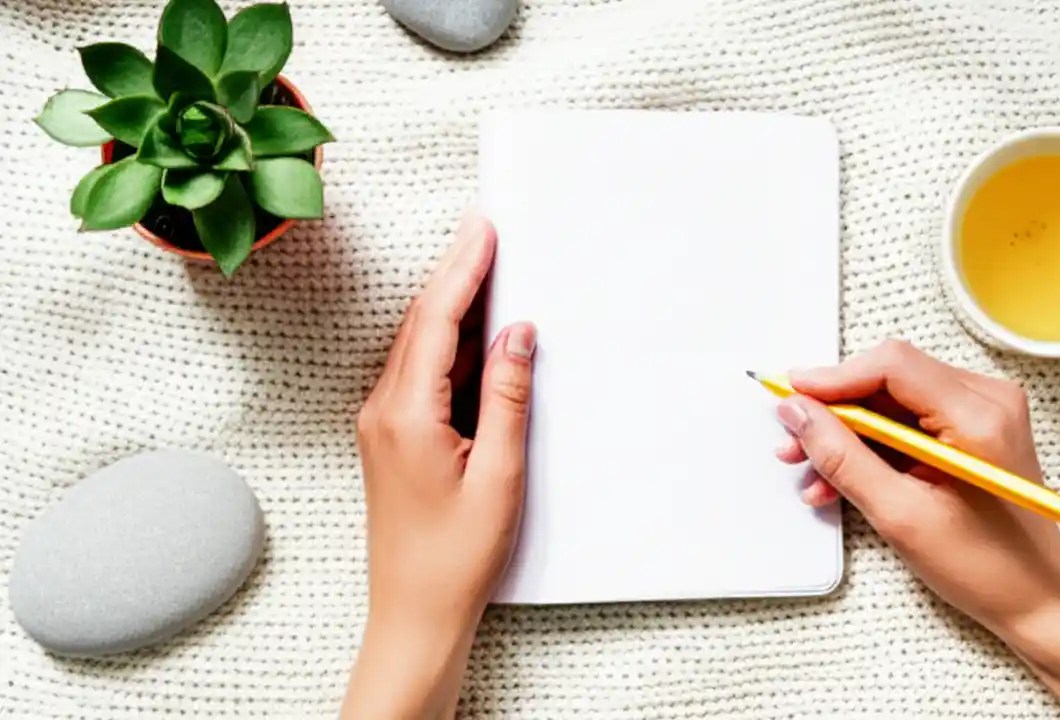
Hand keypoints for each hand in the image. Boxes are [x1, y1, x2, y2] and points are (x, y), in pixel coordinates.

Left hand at [342, 214, 534, 719]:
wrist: (415, 613)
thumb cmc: (455, 557)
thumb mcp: (498, 474)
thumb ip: (508, 397)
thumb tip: (518, 334)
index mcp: (406, 415)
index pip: (436, 322)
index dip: (462, 271)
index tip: (483, 230)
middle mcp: (384, 412)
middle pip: (422, 325)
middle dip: (455, 274)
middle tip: (486, 230)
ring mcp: (384, 425)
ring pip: (421, 347)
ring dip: (452, 307)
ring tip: (487, 267)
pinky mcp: (394, 439)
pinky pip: (422, 375)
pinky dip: (450, 345)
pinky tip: (477, 335)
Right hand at [775, 340, 1059, 718]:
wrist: (1039, 602)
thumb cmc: (991, 568)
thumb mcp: (901, 515)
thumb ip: (843, 457)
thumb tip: (800, 415)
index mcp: (980, 415)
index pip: (892, 365)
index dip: (833, 378)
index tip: (790, 396)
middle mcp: (987, 401)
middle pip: (889, 379)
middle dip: (835, 411)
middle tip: (794, 441)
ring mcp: (983, 415)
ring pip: (892, 403)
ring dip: (848, 435)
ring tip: (814, 472)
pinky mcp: (973, 432)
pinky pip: (909, 423)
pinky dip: (873, 448)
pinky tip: (844, 480)